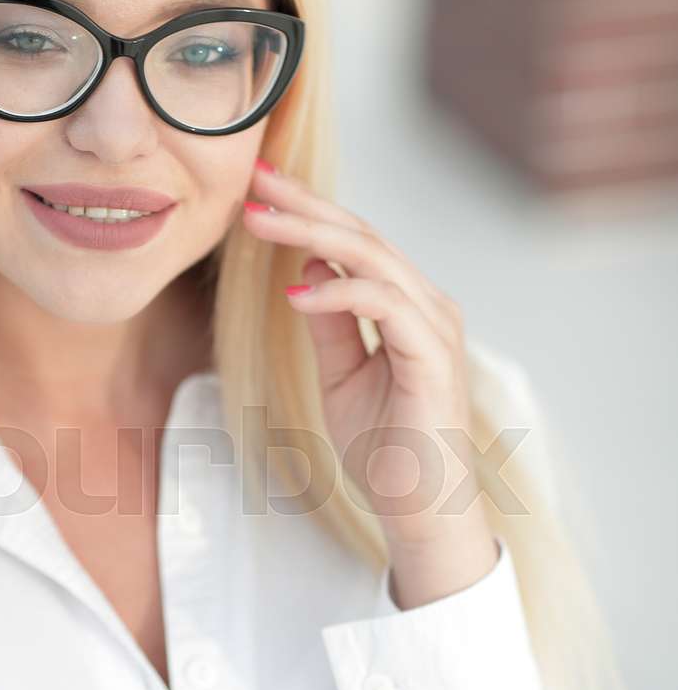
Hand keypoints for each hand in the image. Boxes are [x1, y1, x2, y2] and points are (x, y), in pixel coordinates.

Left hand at [243, 160, 488, 555]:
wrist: (421, 511)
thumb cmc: (387, 450)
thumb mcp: (340, 377)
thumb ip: (329, 324)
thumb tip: (305, 269)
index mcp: (406, 306)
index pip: (354, 243)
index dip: (308, 211)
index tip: (259, 188)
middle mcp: (426, 306)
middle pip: (362, 235)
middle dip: (306, 203)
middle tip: (256, 177)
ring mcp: (433, 327)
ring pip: (372, 258)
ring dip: (311, 234)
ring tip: (260, 220)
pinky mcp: (432, 356)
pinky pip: (384, 304)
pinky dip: (337, 293)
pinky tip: (293, 294)